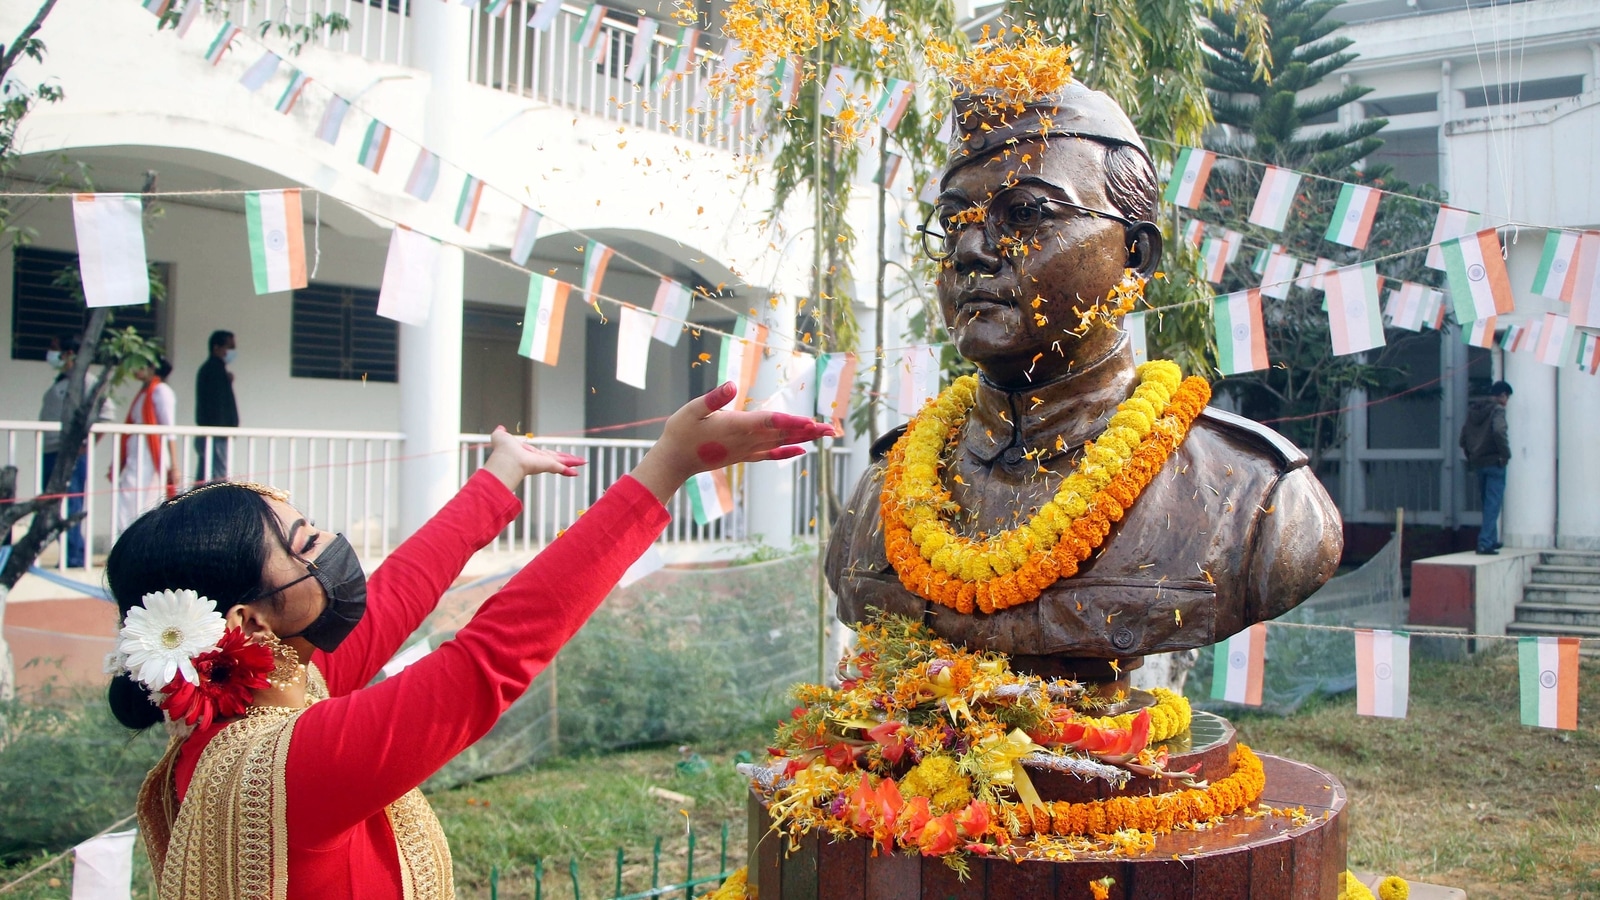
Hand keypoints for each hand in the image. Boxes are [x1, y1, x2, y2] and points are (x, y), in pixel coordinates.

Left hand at [482, 426, 585, 492]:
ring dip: (572, 463)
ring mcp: (543, 463)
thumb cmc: (502, 451)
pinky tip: (576, 472)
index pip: (544, 455)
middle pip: (557, 459)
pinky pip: (560, 468)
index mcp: (529, 454)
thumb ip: (502, 433)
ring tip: (583, 462)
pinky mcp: (547, 465)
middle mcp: (537, 460)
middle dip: (567, 459)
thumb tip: (500, 428)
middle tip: (577, 460)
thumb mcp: (501, 437)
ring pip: (561, 462)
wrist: (506, 460)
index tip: (558, 457)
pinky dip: (568, 471)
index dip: (553, 456)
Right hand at [631, 382, 838, 503]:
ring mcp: (746, 450)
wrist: (674, 461)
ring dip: (804, 438)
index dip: (791, 420)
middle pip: (782, 433)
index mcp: (735, 426)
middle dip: (808, 430)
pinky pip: (771, 455)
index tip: (810, 420)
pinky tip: (802, 451)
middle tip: (831, 428)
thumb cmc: (680, 432)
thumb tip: (731, 384)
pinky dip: (787, 452)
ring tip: (824, 434)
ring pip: (781, 442)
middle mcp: (746, 440)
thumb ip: (713, 398)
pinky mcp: (743, 456)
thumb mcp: (691, 410)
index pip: (769, 422)